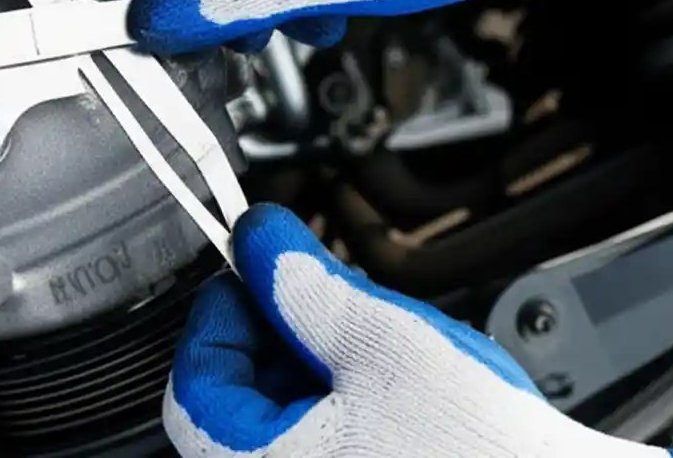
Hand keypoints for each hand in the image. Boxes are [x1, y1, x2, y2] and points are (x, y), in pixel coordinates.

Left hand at [165, 205, 672, 456]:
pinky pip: (329, 436)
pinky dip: (346, 394)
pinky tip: (392, 372)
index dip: (217, 316)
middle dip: (274, 330)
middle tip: (314, 289)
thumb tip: (257, 238)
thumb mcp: (378, 341)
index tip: (249, 273)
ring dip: (315, 358)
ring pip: (288, 414)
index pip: (193, 387)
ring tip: (371, 332)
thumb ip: (301, 285)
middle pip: (239, 398)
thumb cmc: (479, 452)